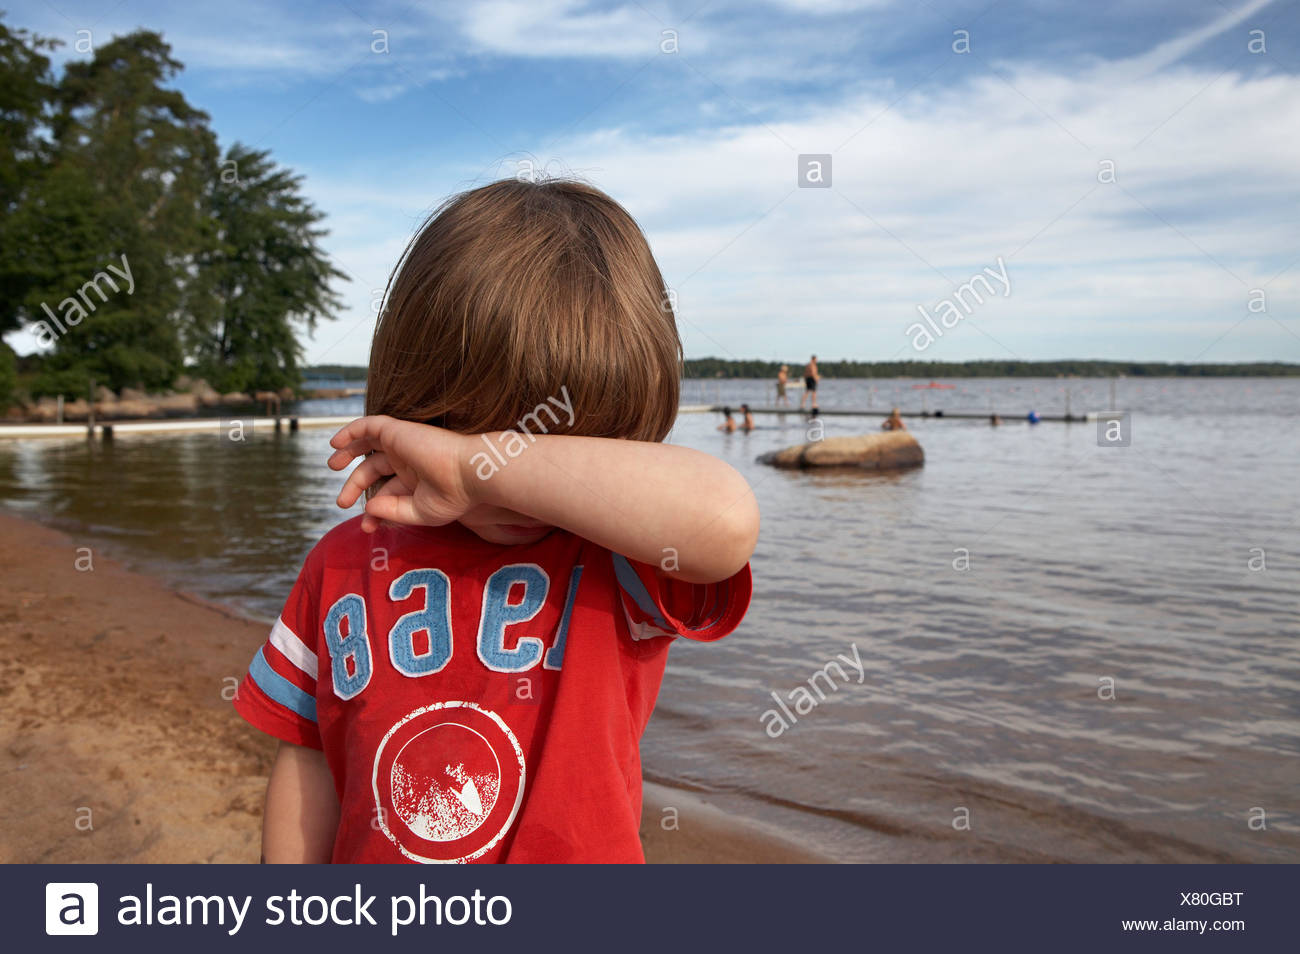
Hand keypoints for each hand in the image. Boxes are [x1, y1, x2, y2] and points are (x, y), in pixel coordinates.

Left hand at [327, 416, 476, 531]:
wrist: (471, 474)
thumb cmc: (454, 496)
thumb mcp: (420, 512)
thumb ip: (393, 511)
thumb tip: (368, 507)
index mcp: (416, 479)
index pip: (387, 491)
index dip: (374, 510)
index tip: (367, 528)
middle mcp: (408, 460)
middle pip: (374, 469)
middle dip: (355, 486)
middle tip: (342, 504)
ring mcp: (403, 444)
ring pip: (369, 442)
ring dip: (348, 451)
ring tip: (331, 464)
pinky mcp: (398, 431)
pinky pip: (369, 425)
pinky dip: (351, 431)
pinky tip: (335, 444)